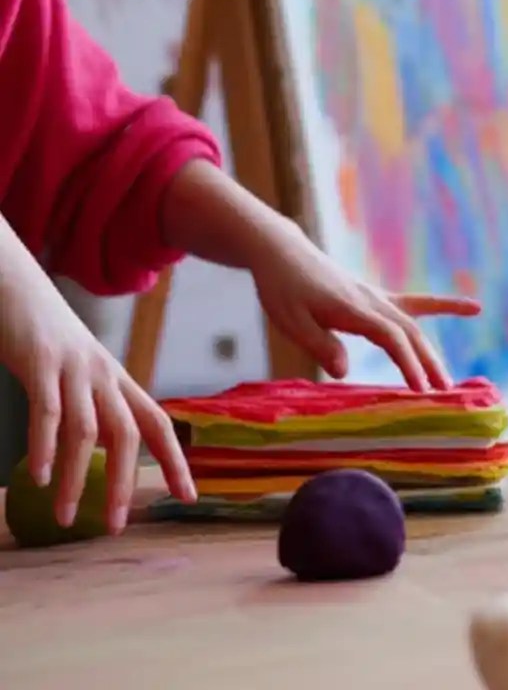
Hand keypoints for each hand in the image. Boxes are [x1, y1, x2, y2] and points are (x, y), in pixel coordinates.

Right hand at [0, 235, 195, 533]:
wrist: (14, 283)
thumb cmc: (43, 337)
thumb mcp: (76, 373)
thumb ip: (89, 407)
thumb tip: (92, 451)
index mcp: (117, 380)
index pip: (158, 424)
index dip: (175, 461)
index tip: (188, 497)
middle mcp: (104, 376)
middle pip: (129, 435)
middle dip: (125, 483)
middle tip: (116, 526)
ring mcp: (73, 368)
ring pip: (86, 431)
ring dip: (77, 477)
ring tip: (67, 517)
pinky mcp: (40, 361)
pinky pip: (47, 411)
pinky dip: (44, 447)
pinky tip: (38, 478)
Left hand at [248, 223, 479, 390]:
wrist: (283, 253)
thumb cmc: (283, 288)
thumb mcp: (291, 321)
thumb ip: (320, 345)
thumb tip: (345, 371)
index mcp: (353, 309)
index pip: (390, 337)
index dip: (407, 362)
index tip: (420, 389)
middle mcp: (372, 302)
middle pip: (410, 333)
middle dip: (428, 363)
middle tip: (444, 394)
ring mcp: (379, 298)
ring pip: (415, 325)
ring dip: (432, 354)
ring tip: (449, 383)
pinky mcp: (378, 298)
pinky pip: (416, 303)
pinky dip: (445, 306)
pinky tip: (474, 308)